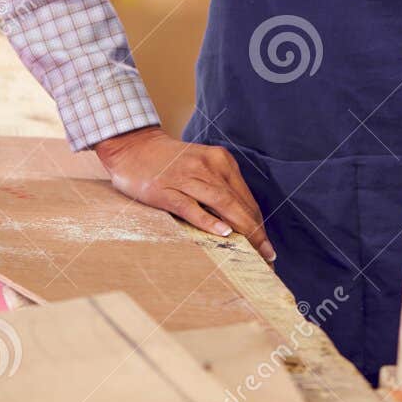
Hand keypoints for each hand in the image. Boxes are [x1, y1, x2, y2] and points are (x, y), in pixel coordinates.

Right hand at [94, 125, 275, 261]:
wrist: (134, 146)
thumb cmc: (170, 163)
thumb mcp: (201, 167)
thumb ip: (220, 188)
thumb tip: (241, 224)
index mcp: (220, 161)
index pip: (246, 198)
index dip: (259, 224)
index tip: (267, 247)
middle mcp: (207, 166)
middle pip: (238, 203)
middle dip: (255, 231)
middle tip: (267, 255)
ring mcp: (186, 176)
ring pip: (221, 204)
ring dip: (240, 230)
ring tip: (253, 251)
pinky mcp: (165, 189)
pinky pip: (190, 207)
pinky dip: (208, 220)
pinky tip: (223, 233)